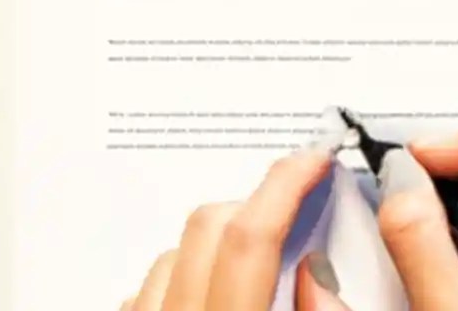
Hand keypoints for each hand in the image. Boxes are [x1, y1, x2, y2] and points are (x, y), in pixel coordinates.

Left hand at [120, 150, 349, 310]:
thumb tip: (313, 271)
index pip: (251, 239)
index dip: (287, 187)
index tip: (314, 161)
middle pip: (208, 226)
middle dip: (257, 208)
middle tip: (292, 220)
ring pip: (171, 253)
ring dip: (214, 250)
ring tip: (247, 283)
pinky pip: (143, 291)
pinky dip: (179, 281)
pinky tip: (207, 304)